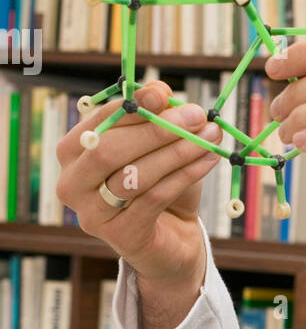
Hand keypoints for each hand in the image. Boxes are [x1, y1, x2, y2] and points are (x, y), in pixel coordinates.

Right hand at [56, 81, 223, 282]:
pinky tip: (209, 159)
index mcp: (73, 152)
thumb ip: (156, 115)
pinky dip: (186, 174)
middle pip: (109, 150)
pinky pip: (155, 197)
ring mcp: (92, 214)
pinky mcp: (121, 236)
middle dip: (157, 129)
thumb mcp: (160, 145)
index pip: (99, 122)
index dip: (132, 105)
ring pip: (135, 175)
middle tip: (196, 116)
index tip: (166, 94)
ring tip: (210, 135)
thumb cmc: (161, 184)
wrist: (172, 239)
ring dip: (178, 151)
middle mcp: (72, 184)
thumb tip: (159, 89)